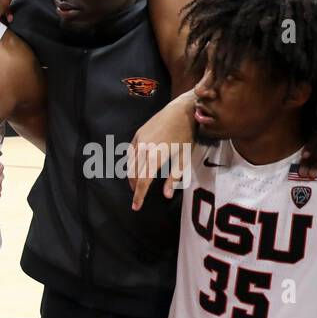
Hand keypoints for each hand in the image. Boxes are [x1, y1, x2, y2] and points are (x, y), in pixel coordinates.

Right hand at [127, 90, 195, 209]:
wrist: (181, 110)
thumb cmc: (186, 135)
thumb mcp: (184, 158)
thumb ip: (174, 177)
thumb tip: (165, 195)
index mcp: (155, 158)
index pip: (143, 183)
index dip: (139, 196)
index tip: (136, 207)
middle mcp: (143, 151)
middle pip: (134, 175)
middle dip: (135, 188)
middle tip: (139, 196)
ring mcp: (138, 142)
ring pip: (130, 165)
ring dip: (132, 177)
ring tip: (137, 184)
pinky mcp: (137, 135)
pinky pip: (130, 154)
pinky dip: (132, 164)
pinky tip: (137, 167)